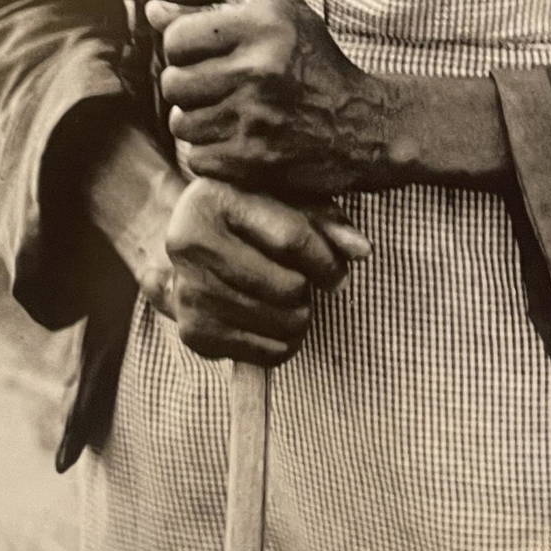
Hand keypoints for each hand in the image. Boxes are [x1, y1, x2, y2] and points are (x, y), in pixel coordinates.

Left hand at [149, 0, 406, 198]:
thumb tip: (153, 11)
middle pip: (173, 83)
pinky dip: (210, 154)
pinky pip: (197, 158)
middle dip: (187, 89)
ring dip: (198, 123)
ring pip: (181, 124)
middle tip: (212, 91)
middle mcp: (259, 68)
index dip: (181, 50)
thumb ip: (209, 16)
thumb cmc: (316, 67)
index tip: (201, 58)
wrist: (363, 125)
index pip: (176, 38)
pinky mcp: (254, 159)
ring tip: (225, 117)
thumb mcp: (277, 23)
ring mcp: (255, 116)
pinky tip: (235, 142)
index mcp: (264, 25)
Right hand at [159, 178, 368, 365]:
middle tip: (300, 280)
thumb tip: (363, 249)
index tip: (336, 270)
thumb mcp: (286, 201)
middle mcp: (188, 243)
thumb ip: (327, 221)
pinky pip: (269, 353)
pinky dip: (284, 342)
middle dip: (309, 288)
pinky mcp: (194, 333)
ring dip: (299, 315)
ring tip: (287, 298)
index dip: (327, 260)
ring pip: (283, 322)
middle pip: (288, 287)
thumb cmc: (251, 217)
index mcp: (212, 197)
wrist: (193, 248)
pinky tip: (273, 319)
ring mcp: (187, 291)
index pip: (292, 239)